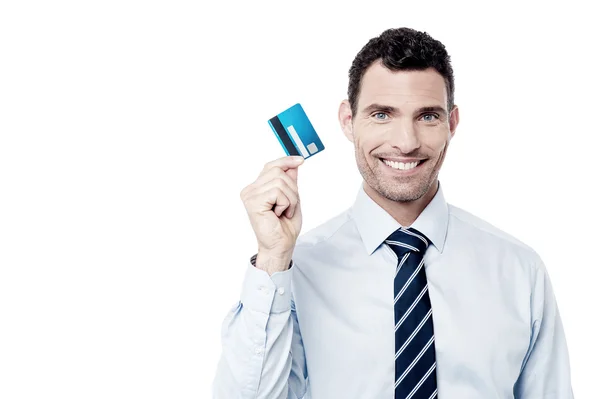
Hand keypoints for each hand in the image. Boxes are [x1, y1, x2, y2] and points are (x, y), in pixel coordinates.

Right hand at [240, 155, 303, 272]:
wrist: (281, 246)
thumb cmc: (284, 227)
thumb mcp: (291, 198)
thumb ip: (290, 181)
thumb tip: (293, 164)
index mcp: (257, 188)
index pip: (271, 166)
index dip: (286, 160)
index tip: (301, 160)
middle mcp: (250, 190)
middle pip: (278, 171)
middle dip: (292, 189)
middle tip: (288, 206)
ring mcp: (250, 195)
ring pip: (280, 182)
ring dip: (290, 199)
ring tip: (283, 212)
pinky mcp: (253, 202)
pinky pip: (277, 192)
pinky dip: (285, 204)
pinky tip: (279, 214)